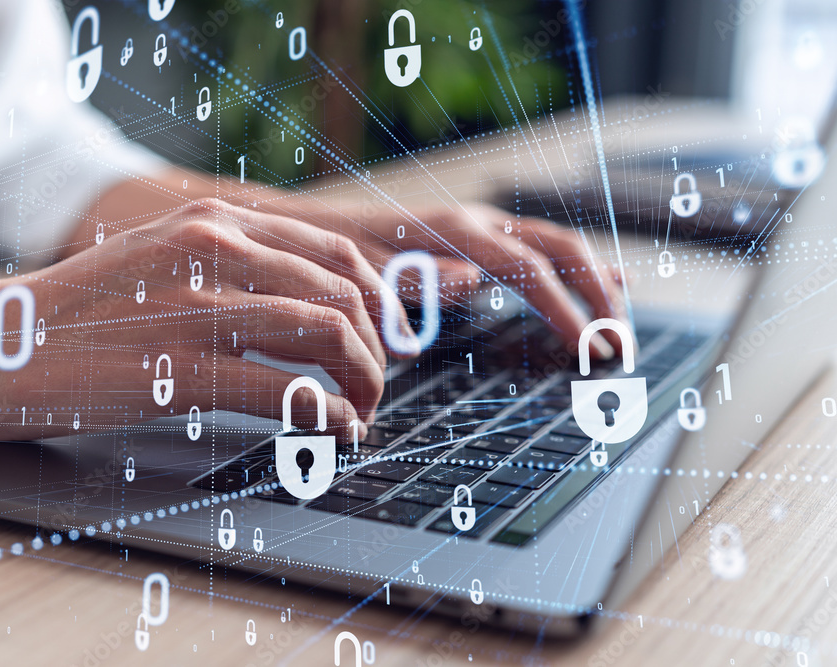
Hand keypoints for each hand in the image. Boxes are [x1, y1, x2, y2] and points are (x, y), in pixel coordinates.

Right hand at [0, 200, 414, 440]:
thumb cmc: (69, 313)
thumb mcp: (154, 260)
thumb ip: (224, 269)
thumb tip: (298, 308)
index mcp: (212, 221)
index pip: (335, 249)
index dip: (379, 297)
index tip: (386, 336)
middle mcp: (213, 248)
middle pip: (344, 290)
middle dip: (377, 345)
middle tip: (376, 383)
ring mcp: (197, 306)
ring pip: (328, 333)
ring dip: (363, 380)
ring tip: (362, 411)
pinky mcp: (179, 368)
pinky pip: (290, 389)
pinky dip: (330, 413)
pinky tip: (335, 430)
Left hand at [350, 203, 629, 356]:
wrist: (312, 226)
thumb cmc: (335, 253)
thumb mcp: (367, 269)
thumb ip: (418, 277)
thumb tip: (473, 280)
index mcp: (456, 230)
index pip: (530, 269)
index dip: (565, 308)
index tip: (588, 349)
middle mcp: (479, 222)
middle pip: (562, 248)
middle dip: (598, 295)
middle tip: (619, 345)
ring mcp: (482, 228)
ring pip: (558, 246)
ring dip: (596, 282)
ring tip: (622, 324)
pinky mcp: (478, 240)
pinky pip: (540, 252)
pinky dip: (576, 269)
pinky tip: (608, 282)